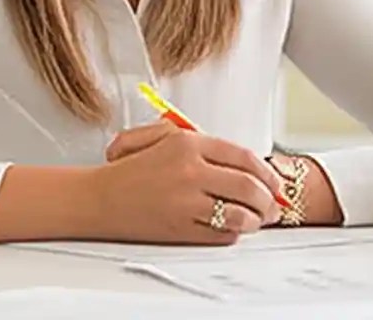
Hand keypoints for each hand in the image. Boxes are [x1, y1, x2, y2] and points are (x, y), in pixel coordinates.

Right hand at [93, 122, 283, 244]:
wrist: (98, 198)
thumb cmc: (130, 171)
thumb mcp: (162, 138)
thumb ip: (202, 141)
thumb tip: (242, 159)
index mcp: (188, 144)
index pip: (244, 157)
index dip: (267, 172)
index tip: (273, 181)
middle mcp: (191, 171)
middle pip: (249, 186)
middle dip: (269, 199)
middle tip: (273, 204)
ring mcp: (186, 201)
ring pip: (240, 213)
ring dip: (255, 219)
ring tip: (257, 219)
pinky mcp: (181, 228)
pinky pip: (221, 234)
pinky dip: (233, 233)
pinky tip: (231, 228)